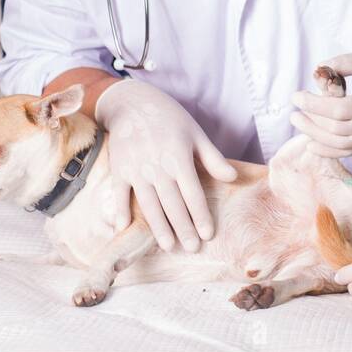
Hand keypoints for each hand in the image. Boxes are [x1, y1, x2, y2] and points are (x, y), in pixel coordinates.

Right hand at [94, 79, 237, 252]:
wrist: (132, 103)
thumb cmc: (170, 119)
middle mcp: (158, 166)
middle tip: (192, 248)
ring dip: (159, 227)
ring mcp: (136, 169)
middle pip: (172, 204)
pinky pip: (120, 196)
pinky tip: (125, 230)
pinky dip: (121, 213)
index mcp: (179, 157)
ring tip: (169, 246)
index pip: (192, 193)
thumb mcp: (195, 133)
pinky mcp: (119, 169)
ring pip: (149, 205)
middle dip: (183, 228)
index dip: (200, 215)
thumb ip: (212, 158)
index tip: (207, 235)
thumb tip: (232, 178)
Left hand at [289, 48, 351, 157]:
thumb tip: (317, 70)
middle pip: (337, 130)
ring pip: (342, 144)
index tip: (296, 96)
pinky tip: (314, 145)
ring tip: (299, 125)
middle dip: (311, 122)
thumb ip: (344, 63)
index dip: (313, 104)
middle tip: (293, 112)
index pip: (338, 111)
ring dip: (317, 137)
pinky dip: (331, 150)